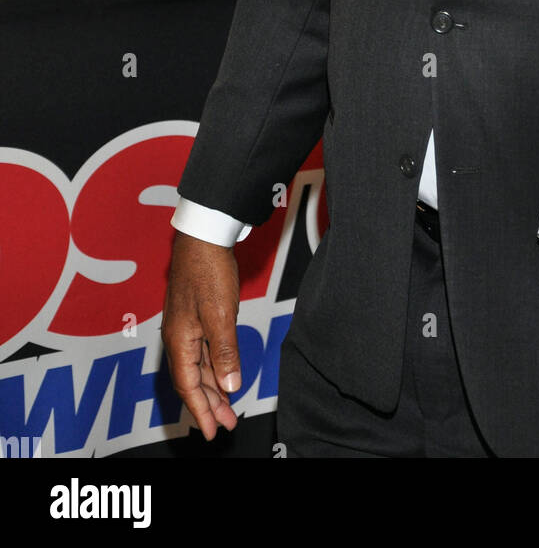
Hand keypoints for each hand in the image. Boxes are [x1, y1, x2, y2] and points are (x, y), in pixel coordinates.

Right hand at [162, 232, 240, 440]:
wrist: (203, 235)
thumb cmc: (207, 270)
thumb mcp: (220, 313)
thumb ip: (225, 351)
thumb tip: (231, 386)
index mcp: (179, 340)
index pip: (189, 386)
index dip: (201, 411)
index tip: (213, 432)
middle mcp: (178, 337)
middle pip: (192, 381)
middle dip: (209, 405)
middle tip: (227, 425)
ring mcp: (186, 326)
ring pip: (198, 367)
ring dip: (213, 389)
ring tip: (229, 408)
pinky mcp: (195, 316)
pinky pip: (203, 352)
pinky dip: (214, 368)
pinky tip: (225, 375)